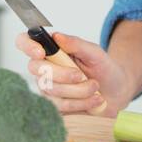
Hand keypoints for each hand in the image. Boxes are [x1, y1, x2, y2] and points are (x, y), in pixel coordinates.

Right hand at [14, 30, 132, 116]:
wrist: (116, 92)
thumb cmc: (104, 69)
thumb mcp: (95, 52)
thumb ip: (76, 43)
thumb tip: (56, 35)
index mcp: (51, 50)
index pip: (24, 42)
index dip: (27, 46)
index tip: (40, 52)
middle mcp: (44, 68)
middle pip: (36, 69)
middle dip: (62, 74)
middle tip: (82, 75)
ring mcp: (47, 88)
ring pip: (51, 89)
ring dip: (79, 89)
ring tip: (95, 86)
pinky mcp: (55, 106)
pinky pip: (61, 106)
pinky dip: (82, 102)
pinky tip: (95, 99)